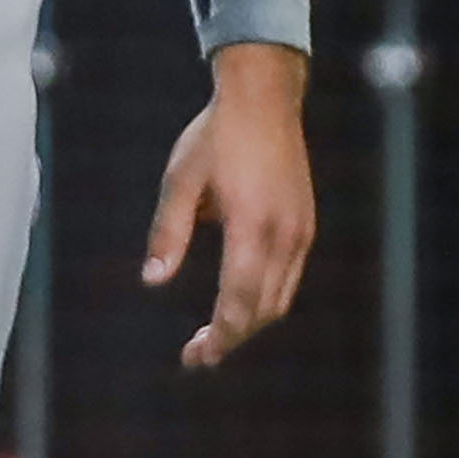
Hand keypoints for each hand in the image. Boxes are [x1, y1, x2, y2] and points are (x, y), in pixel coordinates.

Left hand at [141, 42, 315, 367]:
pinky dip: (264, 299)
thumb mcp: (180, 181)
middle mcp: (284, 236)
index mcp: (251, 227)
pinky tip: (237, 301)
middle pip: (262, 310)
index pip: (238, 301)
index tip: (195, 357)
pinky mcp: (305, 225)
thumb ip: (168, 233)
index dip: (219, 336)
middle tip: (198, 356)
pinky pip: (288, 277)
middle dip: (231, 338)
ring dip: (249, 322)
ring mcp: (300, 231)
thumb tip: (153, 280)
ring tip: (215, 336)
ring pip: (279, 298)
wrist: (263, 100)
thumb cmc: (214, 137)